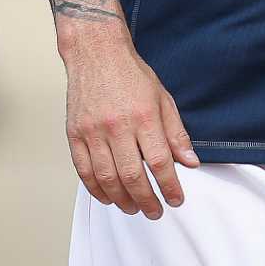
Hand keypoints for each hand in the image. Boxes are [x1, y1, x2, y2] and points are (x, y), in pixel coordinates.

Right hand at [61, 24, 197, 217]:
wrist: (96, 54)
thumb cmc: (131, 75)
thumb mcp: (163, 100)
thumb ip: (176, 134)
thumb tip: (190, 162)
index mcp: (143, 118)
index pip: (159, 162)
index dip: (170, 186)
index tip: (176, 199)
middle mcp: (116, 127)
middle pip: (131, 175)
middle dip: (146, 199)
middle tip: (155, 211)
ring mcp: (92, 132)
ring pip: (106, 177)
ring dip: (121, 199)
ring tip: (134, 208)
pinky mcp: (74, 134)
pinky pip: (83, 170)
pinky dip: (95, 189)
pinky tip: (108, 197)